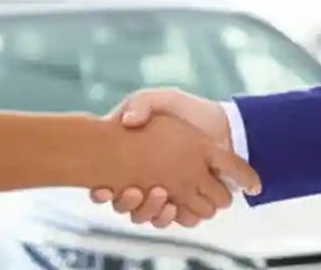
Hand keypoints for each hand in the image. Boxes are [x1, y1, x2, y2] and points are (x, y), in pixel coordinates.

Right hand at [91, 89, 239, 226]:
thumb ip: (141, 104)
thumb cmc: (185, 111)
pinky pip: (173, 220)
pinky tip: (178, 208)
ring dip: (150, 212)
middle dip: (126, 203)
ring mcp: (160, 195)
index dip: (99, 191)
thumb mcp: (161, 100)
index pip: (102, 182)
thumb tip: (127, 121)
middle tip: (136, 192)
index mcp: (125, 158)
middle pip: (122, 205)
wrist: (222, 126)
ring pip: (145, 216)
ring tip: (163, 199)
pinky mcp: (182, 204)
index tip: (104, 189)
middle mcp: (138, 182)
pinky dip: (174, 218)